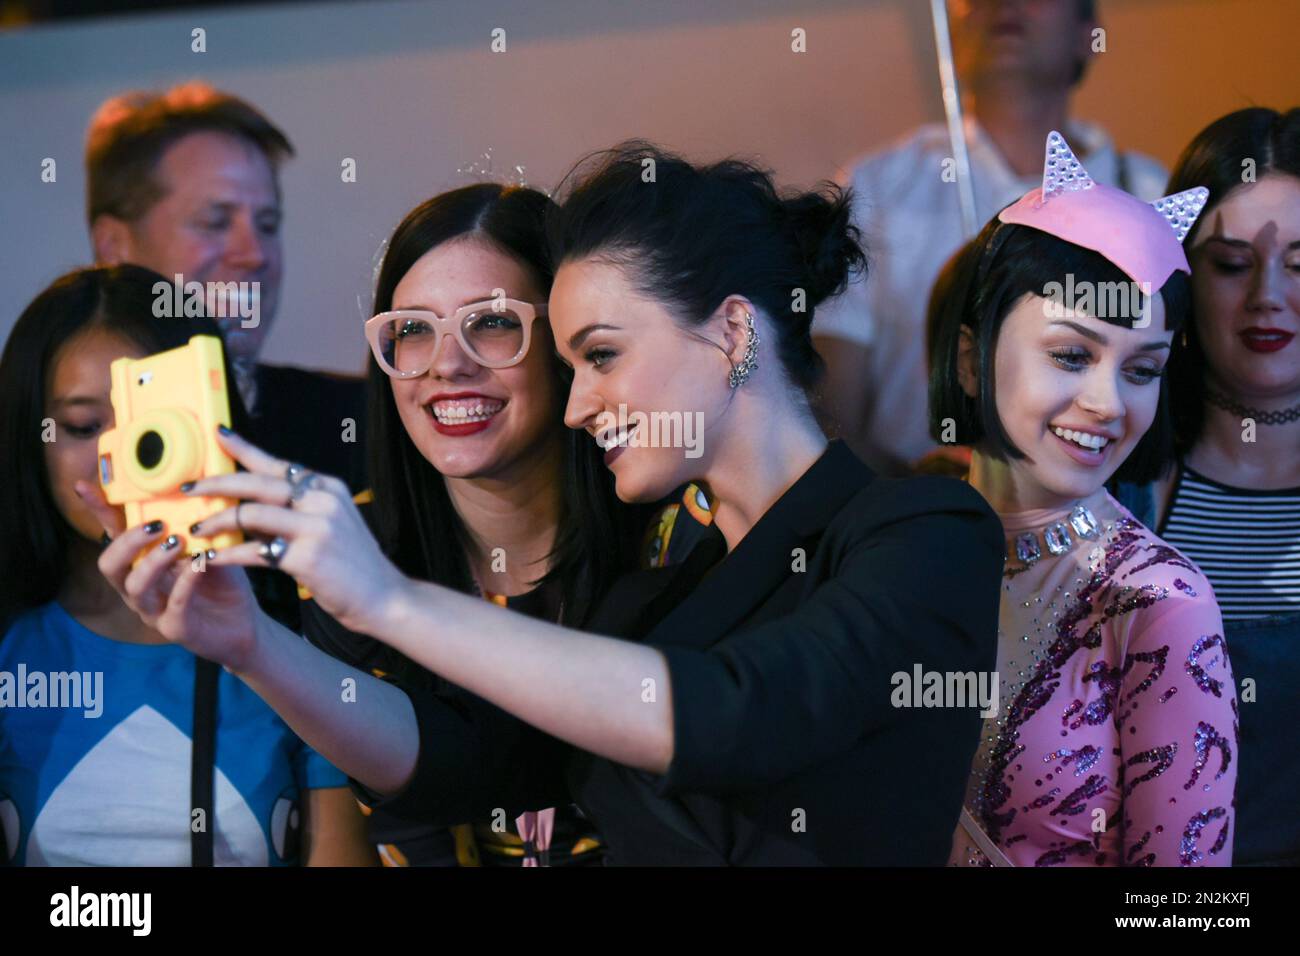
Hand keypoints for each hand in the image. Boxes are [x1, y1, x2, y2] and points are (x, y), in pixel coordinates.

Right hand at [76, 479, 261, 670]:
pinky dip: (185, 582)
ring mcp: (154, 610)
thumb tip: (196, 489)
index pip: (113, 535)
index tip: (83, 486)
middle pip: (110, 565)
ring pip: (135, 586)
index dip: (97, 511)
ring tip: (178, 543)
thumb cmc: (222, 580)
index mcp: (142, 562)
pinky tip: (200, 564)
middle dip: (128, 542)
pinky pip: (173, 606)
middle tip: (157, 524)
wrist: (245, 624)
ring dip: (154, 561)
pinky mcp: (175, 629)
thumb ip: (196, 523)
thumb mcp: (208, 544)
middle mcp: (139, 587)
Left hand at [185, 427, 408, 635]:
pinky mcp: (307, 557)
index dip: (244, 449)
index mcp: (328, 488)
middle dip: (217, 482)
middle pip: (257, 482)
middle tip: (189, 488)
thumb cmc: (353, 565)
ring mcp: (317, 527)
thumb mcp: (331, 526)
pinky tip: (210, 559)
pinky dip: (227, 554)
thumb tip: (247, 506)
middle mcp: (322, 500)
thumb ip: (293, 513)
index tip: (217, 434)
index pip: (278, 463)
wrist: (385, 598)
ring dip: (216, 521)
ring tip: (196, 529)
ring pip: (251, 514)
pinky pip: (254, 551)